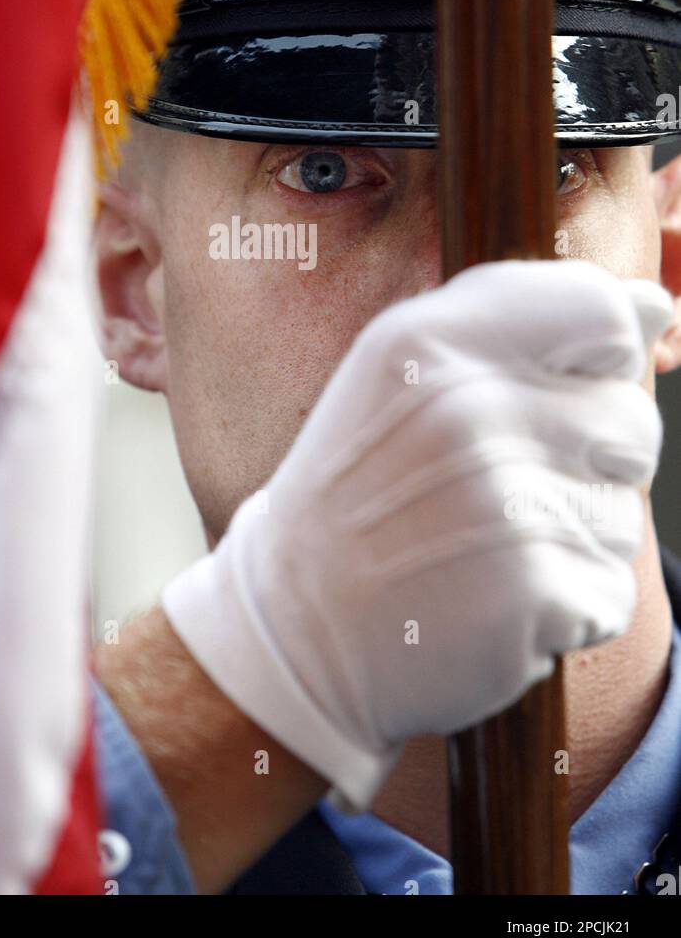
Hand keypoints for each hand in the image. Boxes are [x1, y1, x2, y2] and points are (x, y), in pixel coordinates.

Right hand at [162, 260, 671, 808]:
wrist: (292, 631)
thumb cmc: (362, 491)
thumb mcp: (408, 378)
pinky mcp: (534, 594)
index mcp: (430, 340)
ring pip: (624, 513)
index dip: (601, 356)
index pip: (602, 311)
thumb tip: (658, 306)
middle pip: (631, 419)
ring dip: (573, 541)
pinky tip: (492, 603)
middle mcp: (468, 411)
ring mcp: (504, 505)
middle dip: (588, 461)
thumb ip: (531, 327)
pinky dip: (567, 608)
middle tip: (495, 492)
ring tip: (485, 550)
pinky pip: (611, 589)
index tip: (555, 391)